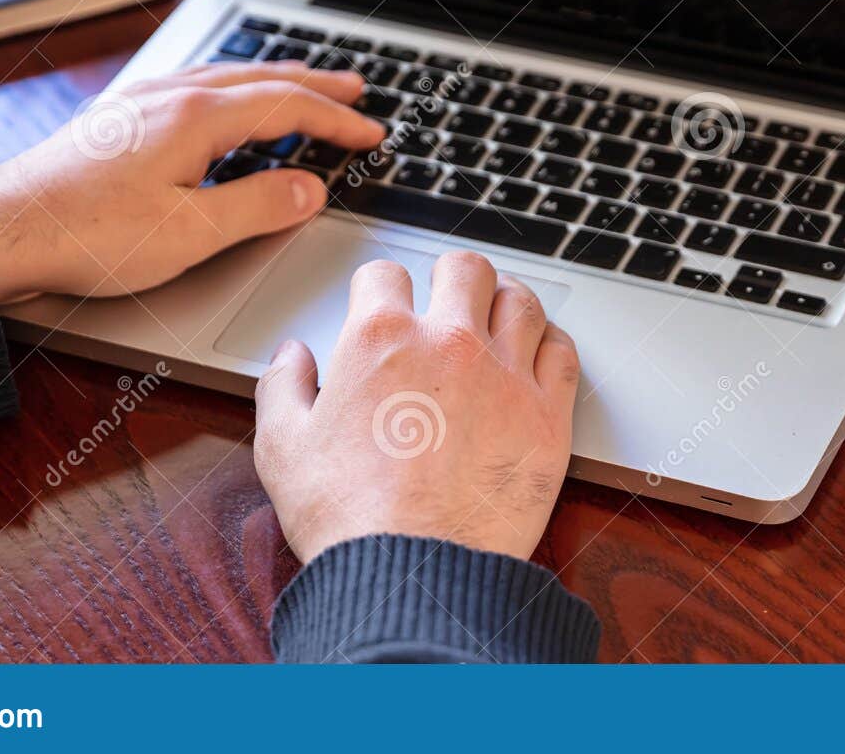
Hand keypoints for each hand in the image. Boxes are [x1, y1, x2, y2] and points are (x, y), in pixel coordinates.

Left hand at [0, 62, 385, 303]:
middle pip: (259, 78)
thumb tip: (310, 189)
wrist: (1, 233)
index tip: (371, 132)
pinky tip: (222, 101)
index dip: (337, 119)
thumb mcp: (190, 233)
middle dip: (313, 82)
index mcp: (195, 118)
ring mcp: (138, 103)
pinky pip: (191, 86)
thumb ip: (258, 207)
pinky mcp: (116, 120)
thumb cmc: (87, 236)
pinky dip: (229, 88)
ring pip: (223, 77)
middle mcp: (168, 97)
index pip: (287, 106)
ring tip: (301, 85)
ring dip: (271, 80)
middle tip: (355, 85)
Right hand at [253, 252, 579, 561]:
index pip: (385, 275)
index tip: (384, 303)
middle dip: (452, 276)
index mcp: (380, 340)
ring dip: (506, 302)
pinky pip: (563, 352)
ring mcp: (506, 375)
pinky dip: (550, 344)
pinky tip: (538, 355)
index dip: (381, 288)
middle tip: (449, 294)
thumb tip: (292, 357)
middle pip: (465, 270)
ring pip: (521, 302)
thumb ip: (283, 387)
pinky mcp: (547, 415)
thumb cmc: (349, 519)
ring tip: (498, 316)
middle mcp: (450, 343)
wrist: (413, 575)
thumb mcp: (282, 448)